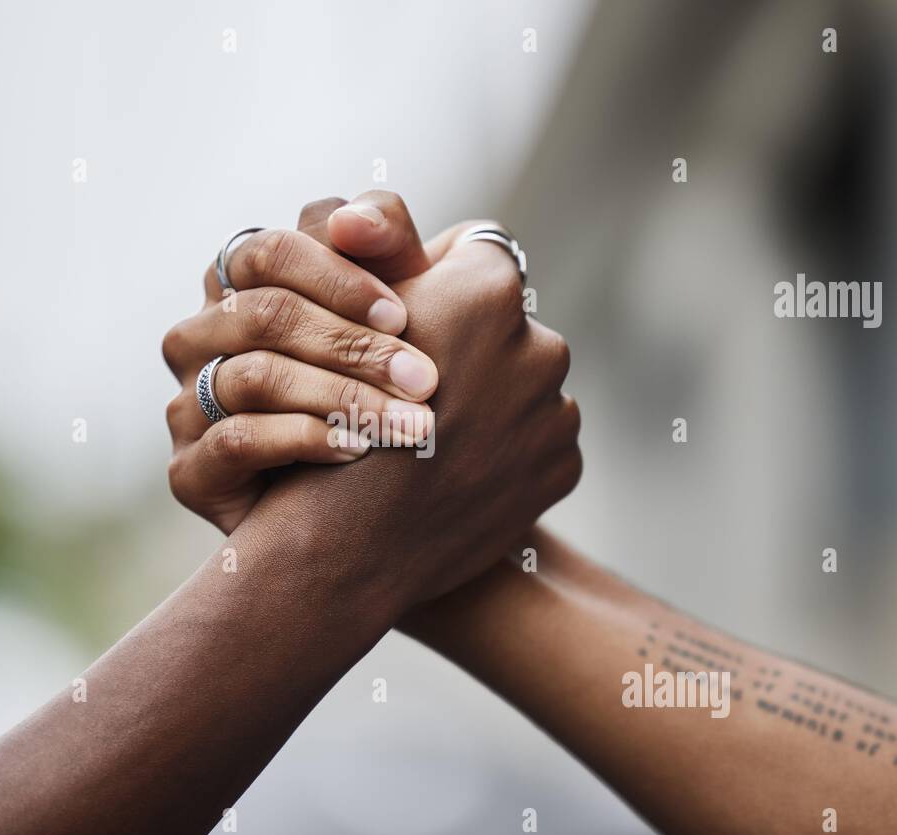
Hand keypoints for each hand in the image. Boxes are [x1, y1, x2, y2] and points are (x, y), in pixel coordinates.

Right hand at [162, 215, 439, 532]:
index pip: (270, 250)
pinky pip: (235, 441)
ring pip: (252, 376)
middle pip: (261, 313)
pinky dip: (304, 439)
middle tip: (424, 378)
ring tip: (406, 422)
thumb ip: (387, 248)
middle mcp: (203, 338)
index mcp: (242, 285)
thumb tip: (354, 219)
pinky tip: (359, 450)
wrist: (377, 507)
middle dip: (350, 343)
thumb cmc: (386, 388)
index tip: (402, 313)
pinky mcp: (190, 471)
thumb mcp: (402, 310)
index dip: (336, 274)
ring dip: (340, 395)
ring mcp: (189, 404)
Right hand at [238, 201, 579, 606]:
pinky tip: (458, 473)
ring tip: (435, 438)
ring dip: (492, 402)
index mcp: (487, 290)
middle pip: (506, 323)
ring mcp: (556, 410)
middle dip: (472, 346)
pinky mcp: (562, 466)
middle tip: (422, 388)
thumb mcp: (345, 320)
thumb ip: (386, 258)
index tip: (414, 320)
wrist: (348, 549)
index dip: (441, 282)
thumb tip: (395, 222)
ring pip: (524, 385)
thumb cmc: (334, 423)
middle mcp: (539, 342)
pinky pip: (537, 441)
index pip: (477, 251)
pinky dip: (506, 453)